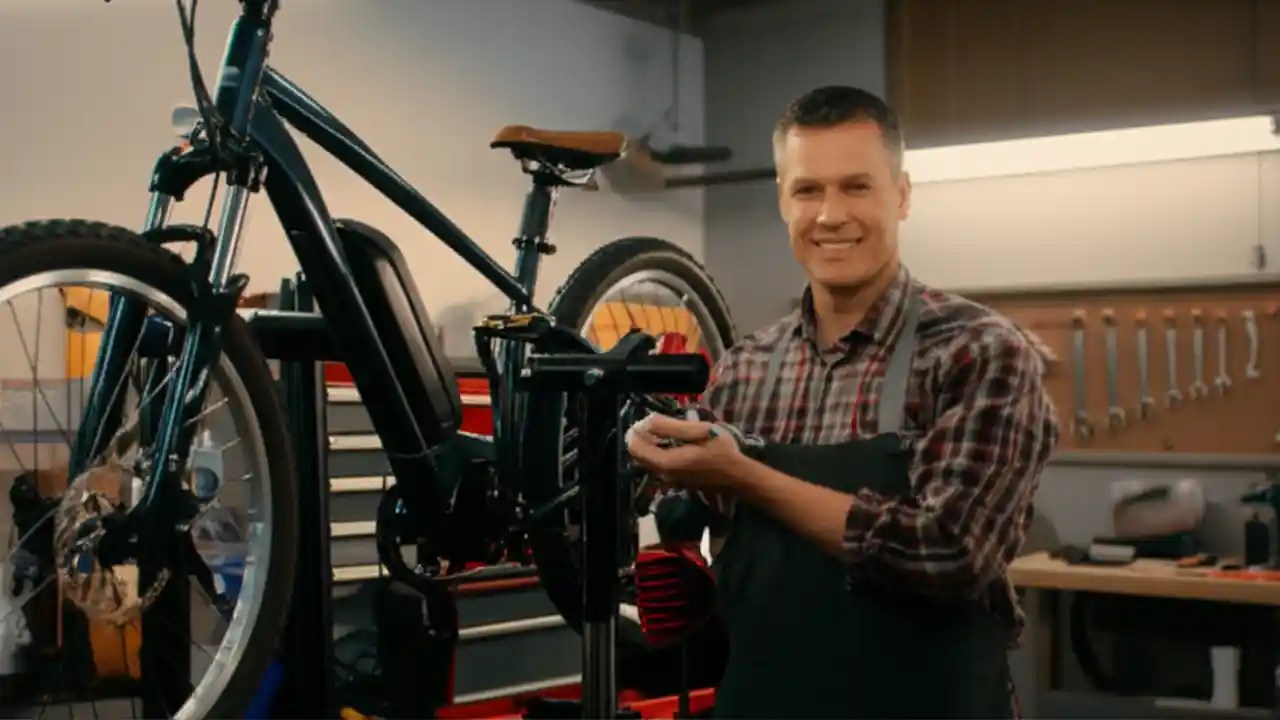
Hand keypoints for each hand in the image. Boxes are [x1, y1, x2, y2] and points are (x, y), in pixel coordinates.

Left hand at [625, 414, 746, 491]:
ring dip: (650, 442)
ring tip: (665, 428)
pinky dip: (658, 450)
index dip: (637, 430)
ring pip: (647, 459)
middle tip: (656, 421)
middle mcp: (663, 474)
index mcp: (666, 462)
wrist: (737, 476)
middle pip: (638, 454)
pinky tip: (673, 441)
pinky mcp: (676, 480)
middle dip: (641, 436)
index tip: (649, 418)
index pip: (635, 447)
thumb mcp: (699, 431)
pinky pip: (658, 463)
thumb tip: (647, 421)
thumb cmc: (721, 451)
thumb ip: (670, 427)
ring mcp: (669, 479)